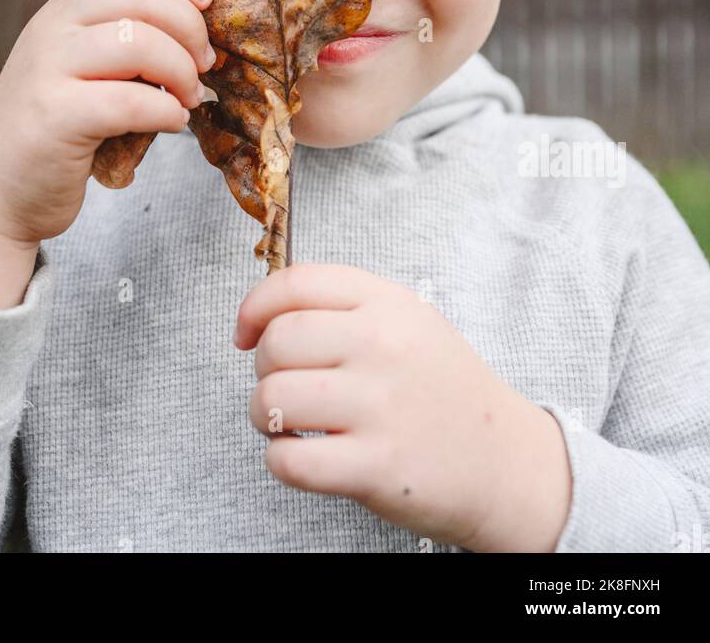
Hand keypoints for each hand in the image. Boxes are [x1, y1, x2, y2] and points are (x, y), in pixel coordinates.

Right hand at [0, 0, 214, 248]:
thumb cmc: (58, 131)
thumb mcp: (84, 68)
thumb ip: (125, 36)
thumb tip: (200, 11)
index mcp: (61, 8)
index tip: (206, 3)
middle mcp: (50, 28)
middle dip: (189, 25)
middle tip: (205, 63)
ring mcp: (47, 69)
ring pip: (138, 41)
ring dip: (182, 70)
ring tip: (190, 96)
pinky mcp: (53, 117)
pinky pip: (128, 100)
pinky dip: (167, 111)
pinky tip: (173, 122)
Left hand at [235, 263, 571, 551]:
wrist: (505, 462)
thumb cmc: (444, 391)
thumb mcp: (409, 322)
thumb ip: (344, 308)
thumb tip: (261, 318)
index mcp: (388, 304)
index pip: (294, 284)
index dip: (253, 308)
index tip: (246, 333)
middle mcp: (383, 346)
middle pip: (276, 342)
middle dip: (263, 367)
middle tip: (283, 384)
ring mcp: (380, 407)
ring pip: (272, 399)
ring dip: (265, 416)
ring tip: (289, 423)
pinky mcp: (376, 467)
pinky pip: (288, 460)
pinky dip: (281, 461)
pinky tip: (302, 455)